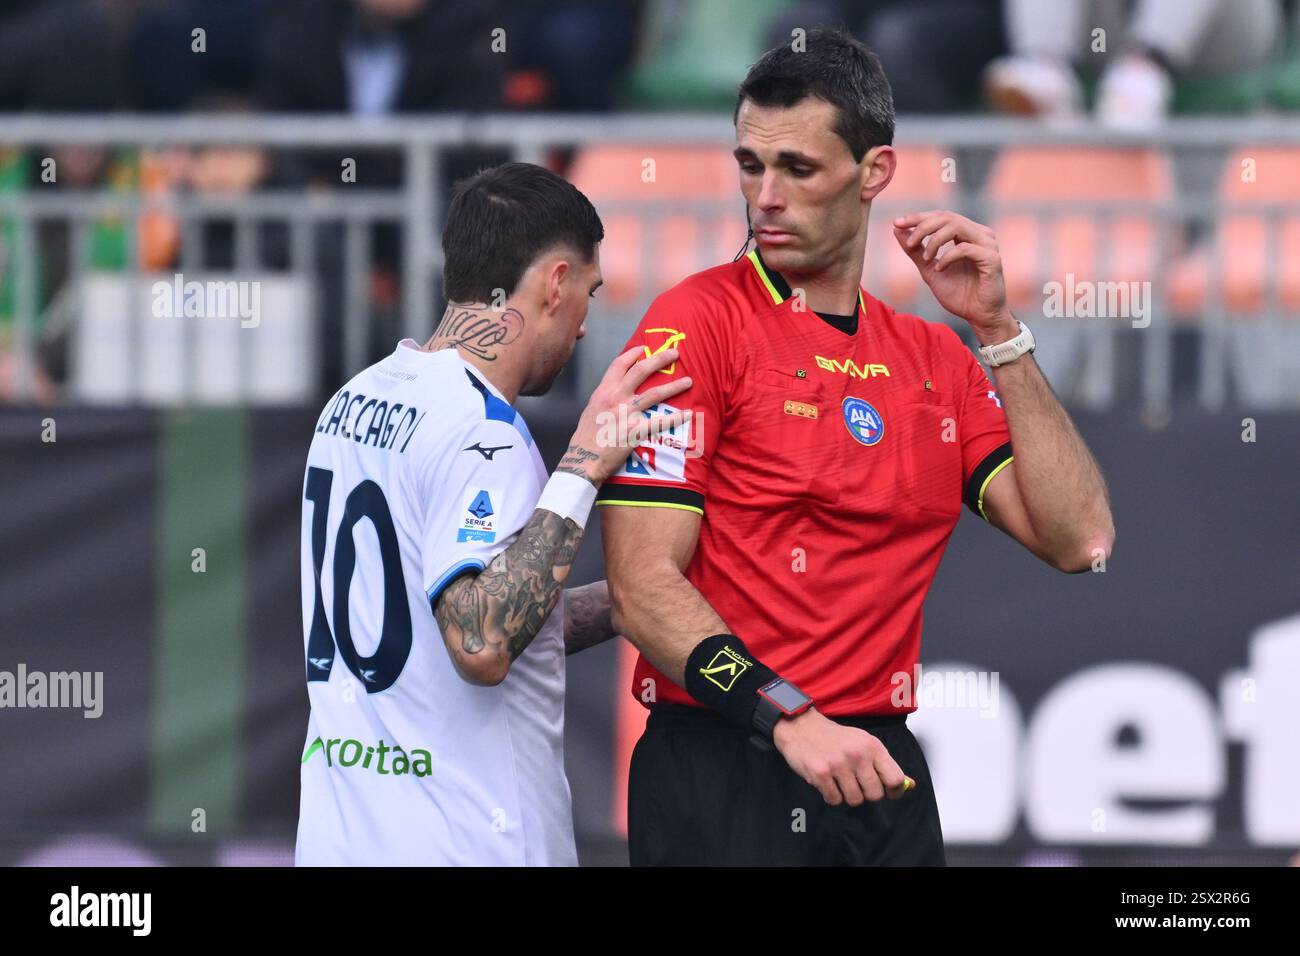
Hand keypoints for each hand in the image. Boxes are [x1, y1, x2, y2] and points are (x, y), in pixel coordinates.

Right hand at [560, 346, 692, 484]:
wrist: (584, 460)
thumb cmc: (586, 438)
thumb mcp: (591, 411)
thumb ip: (604, 399)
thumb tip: (616, 392)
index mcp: (603, 392)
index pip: (619, 365)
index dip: (633, 354)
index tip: (644, 348)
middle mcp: (615, 398)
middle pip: (640, 371)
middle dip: (659, 359)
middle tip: (674, 353)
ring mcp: (627, 414)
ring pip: (655, 393)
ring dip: (674, 386)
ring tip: (688, 381)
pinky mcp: (636, 431)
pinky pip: (660, 422)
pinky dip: (675, 418)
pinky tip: (688, 414)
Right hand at [773, 708, 914, 805]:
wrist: (801, 726)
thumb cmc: (835, 738)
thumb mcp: (864, 743)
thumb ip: (885, 764)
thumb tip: (911, 785)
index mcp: (872, 746)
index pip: (896, 778)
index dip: (894, 791)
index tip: (888, 791)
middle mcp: (858, 755)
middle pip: (875, 794)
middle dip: (866, 793)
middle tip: (856, 783)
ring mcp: (838, 765)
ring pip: (855, 800)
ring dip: (847, 795)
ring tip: (840, 781)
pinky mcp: (820, 775)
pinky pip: (834, 800)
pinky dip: (831, 796)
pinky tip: (827, 782)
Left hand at [893, 210, 1016, 342]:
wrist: (978, 316)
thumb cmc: (959, 294)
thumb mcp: (929, 270)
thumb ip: (915, 250)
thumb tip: (897, 229)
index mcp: (967, 233)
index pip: (941, 216)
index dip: (918, 217)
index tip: (896, 223)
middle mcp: (979, 234)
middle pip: (947, 217)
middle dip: (923, 227)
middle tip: (909, 243)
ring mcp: (987, 244)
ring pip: (956, 226)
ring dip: (934, 240)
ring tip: (925, 258)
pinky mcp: (992, 258)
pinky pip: (965, 248)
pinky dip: (948, 257)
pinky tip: (940, 269)